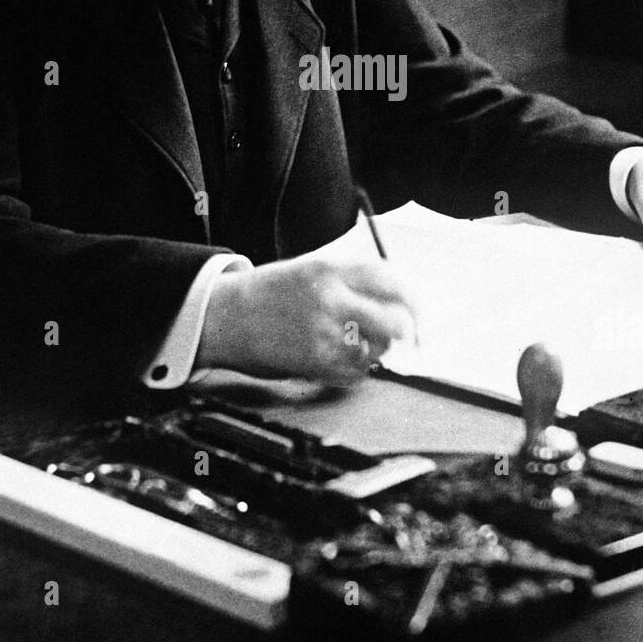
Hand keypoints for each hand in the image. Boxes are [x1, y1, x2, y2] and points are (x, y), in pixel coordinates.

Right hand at [195, 255, 419, 383]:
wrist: (224, 315)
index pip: (390, 279)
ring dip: (378, 351)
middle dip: (407, 331)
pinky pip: (356, 372)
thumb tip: (398, 299)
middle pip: (394, 319)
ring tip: (360, 345)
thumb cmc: (270, 294)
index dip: (412, 298)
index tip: (417, 311)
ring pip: (378, 348)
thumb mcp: (310, 271)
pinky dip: (357, 370)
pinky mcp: (313, 361)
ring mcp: (322, 332)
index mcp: (330, 269)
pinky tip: (342, 360)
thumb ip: (351, 280)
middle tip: (409, 339)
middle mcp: (330, 298)